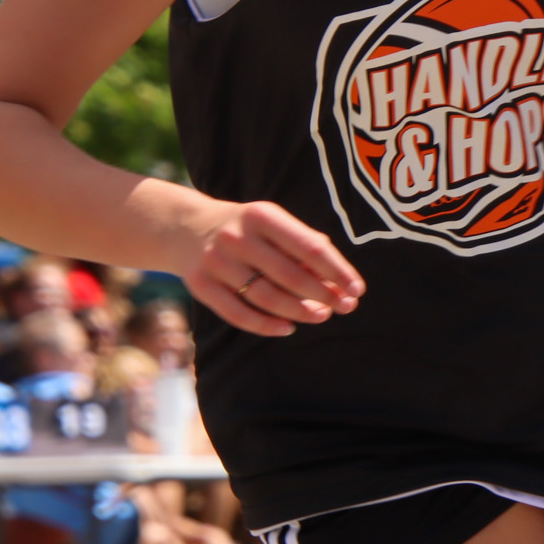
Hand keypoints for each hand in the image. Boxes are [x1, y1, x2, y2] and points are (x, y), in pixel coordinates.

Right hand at [179, 200, 365, 337]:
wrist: (187, 228)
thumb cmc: (247, 229)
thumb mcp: (273, 223)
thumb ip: (304, 245)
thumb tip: (338, 281)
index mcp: (262, 216)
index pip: (310, 247)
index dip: (338, 271)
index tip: (357, 289)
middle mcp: (237, 237)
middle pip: (290, 276)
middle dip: (323, 295)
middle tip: (345, 307)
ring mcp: (216, 262)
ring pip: (266, 297)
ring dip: (299, 312)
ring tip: (321, 316)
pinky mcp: (200, 285)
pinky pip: (238, 314)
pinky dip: (266, 325)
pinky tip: (288, 328)